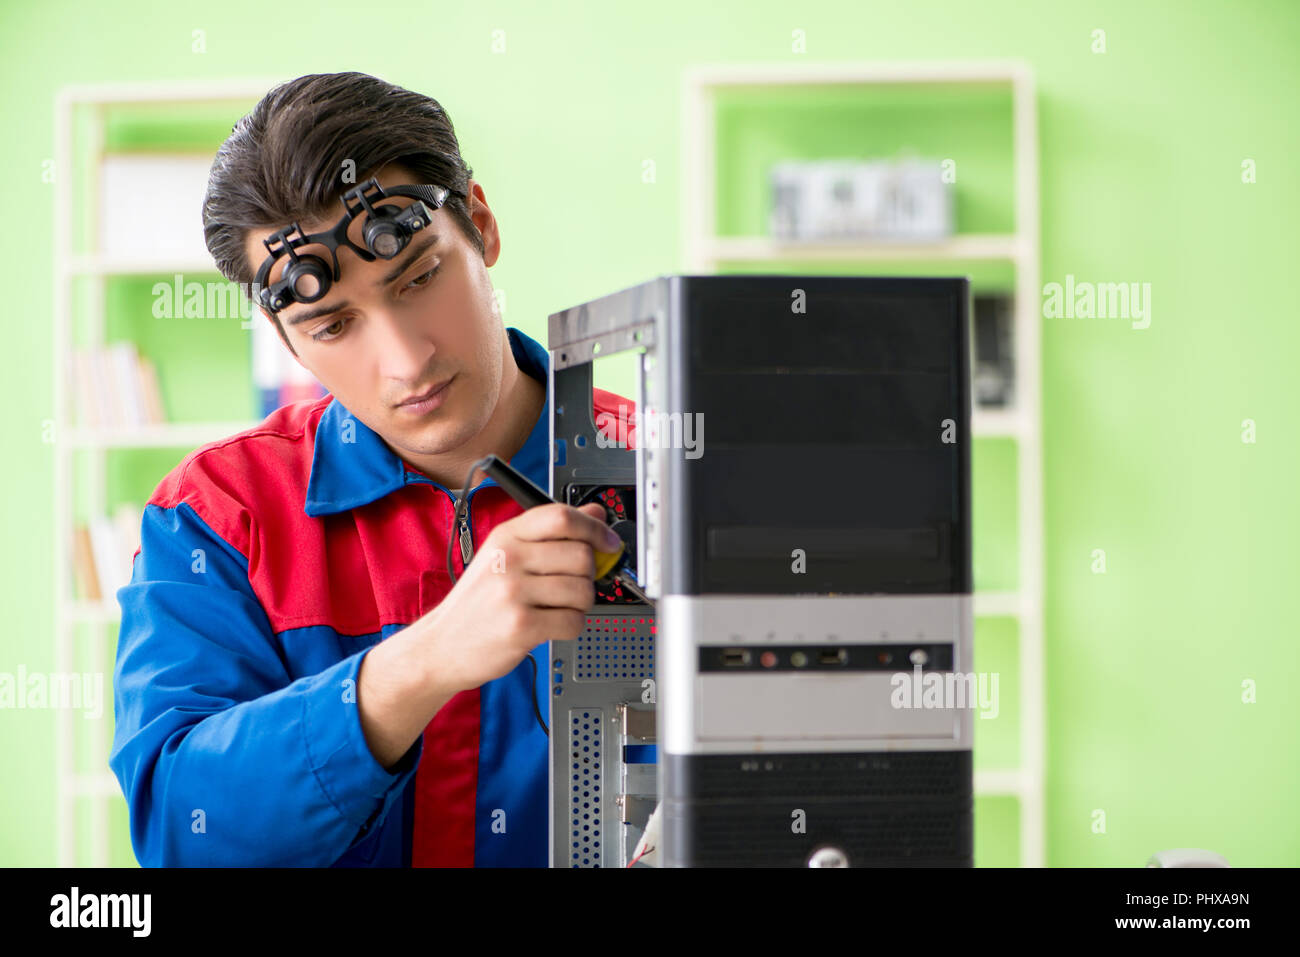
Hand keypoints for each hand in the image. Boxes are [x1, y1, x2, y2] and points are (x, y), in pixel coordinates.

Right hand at [419, 502, 616, 691]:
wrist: (442, 644)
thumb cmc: (478, 601)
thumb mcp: (506, 555)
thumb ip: (551, 533)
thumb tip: (595, 513)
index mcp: (506, 536)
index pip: (562, 516)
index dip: (595, 528)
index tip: (608, 542)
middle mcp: (508, 559)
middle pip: (581, 555)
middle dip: (589, 575)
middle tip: (573, 585)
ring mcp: (513, 592)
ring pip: (583, 590)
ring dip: (581, 604)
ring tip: (558, 607)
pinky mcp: (520, 625)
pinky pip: (573, 621)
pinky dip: (572, 626)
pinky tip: (552, 624)